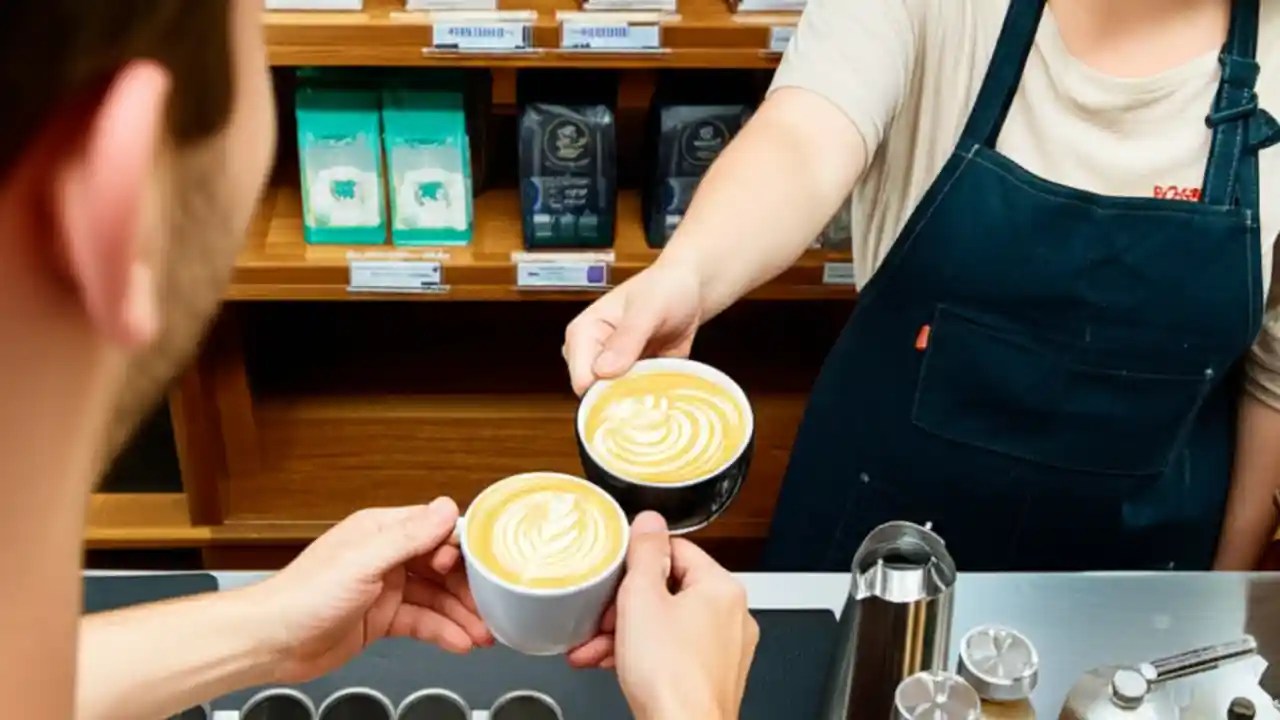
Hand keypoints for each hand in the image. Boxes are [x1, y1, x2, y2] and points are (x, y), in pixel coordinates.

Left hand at [246, 498, 492, 682]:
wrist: (270, 642)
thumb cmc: (301, 596)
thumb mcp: (363, 561)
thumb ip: (408, 537)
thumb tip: (446, 508)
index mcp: (381, 531)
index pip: (436, 530)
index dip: (461, 550)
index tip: (479, 568)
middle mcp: (386, 556)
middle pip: (442, 567)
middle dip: (468, 587)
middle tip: (490, 606)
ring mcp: (386, 588)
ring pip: (436, 597)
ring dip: (461, 614)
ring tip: (482, 632)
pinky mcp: (382, 618)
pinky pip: (422, 622)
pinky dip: (442, 631)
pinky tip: (458, 642)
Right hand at [563, 260, 703, 395]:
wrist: (689, 290)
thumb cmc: (665, 290)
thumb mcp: (649, 308)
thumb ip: (628, 338)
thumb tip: (604, 371)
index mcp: (583, 334)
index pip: (582, 379)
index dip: (604, 394)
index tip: (636, 394)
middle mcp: (592, 355)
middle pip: (596, 396)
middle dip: (623, 401)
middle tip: (654, 391)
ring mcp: (611, 369)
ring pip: (616, 402)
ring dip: (639, 403)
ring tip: (662, 389)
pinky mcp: (631, 379)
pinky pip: (636, 400)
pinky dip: (650, 400)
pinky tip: (666, 391)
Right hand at [569, 513, 758, 719]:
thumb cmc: (670, 676)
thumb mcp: (642, 599)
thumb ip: (644, 554)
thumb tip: (649, 520)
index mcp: (722, 588)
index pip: (678, 549)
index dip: (640, 559)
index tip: (617, 570)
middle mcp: (731, 616)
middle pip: (669, 591)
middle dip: (624, 606)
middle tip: (600, 616)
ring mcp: (723, 650)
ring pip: (666, 625)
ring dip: (625, 633)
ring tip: (593, 647)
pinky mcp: (710, 676)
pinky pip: (672, 652)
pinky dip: (642, 655)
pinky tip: (609, 664)